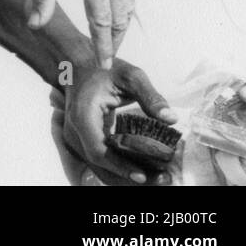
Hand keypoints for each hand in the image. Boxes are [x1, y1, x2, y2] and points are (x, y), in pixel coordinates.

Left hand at [29, 0, 135, 67]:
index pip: (102, 21)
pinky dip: (129, 4)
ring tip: (114, 38)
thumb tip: (34, 24)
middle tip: (109, 57)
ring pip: (130, 4)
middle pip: (121, 18)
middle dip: (115, 40)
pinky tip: (121, 9)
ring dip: (123, 24)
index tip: (104, 64)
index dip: (103, 45)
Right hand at [64, 59, 176, 185]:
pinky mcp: (81, 142)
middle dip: (129, 177)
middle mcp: (74, 130)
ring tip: (158, 178)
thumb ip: (151, 96)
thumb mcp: (130, 76)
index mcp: (83, 115)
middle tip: (163, 179)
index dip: (119, 166)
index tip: (142, 175)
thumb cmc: (104, 69)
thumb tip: (171, 119)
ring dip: (126, 178)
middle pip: (100, 164)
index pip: (97, 150)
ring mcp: (75, 138)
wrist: (78, 66)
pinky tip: (144, 171)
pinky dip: (120, 170)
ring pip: (99, 167)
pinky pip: (100, 161)